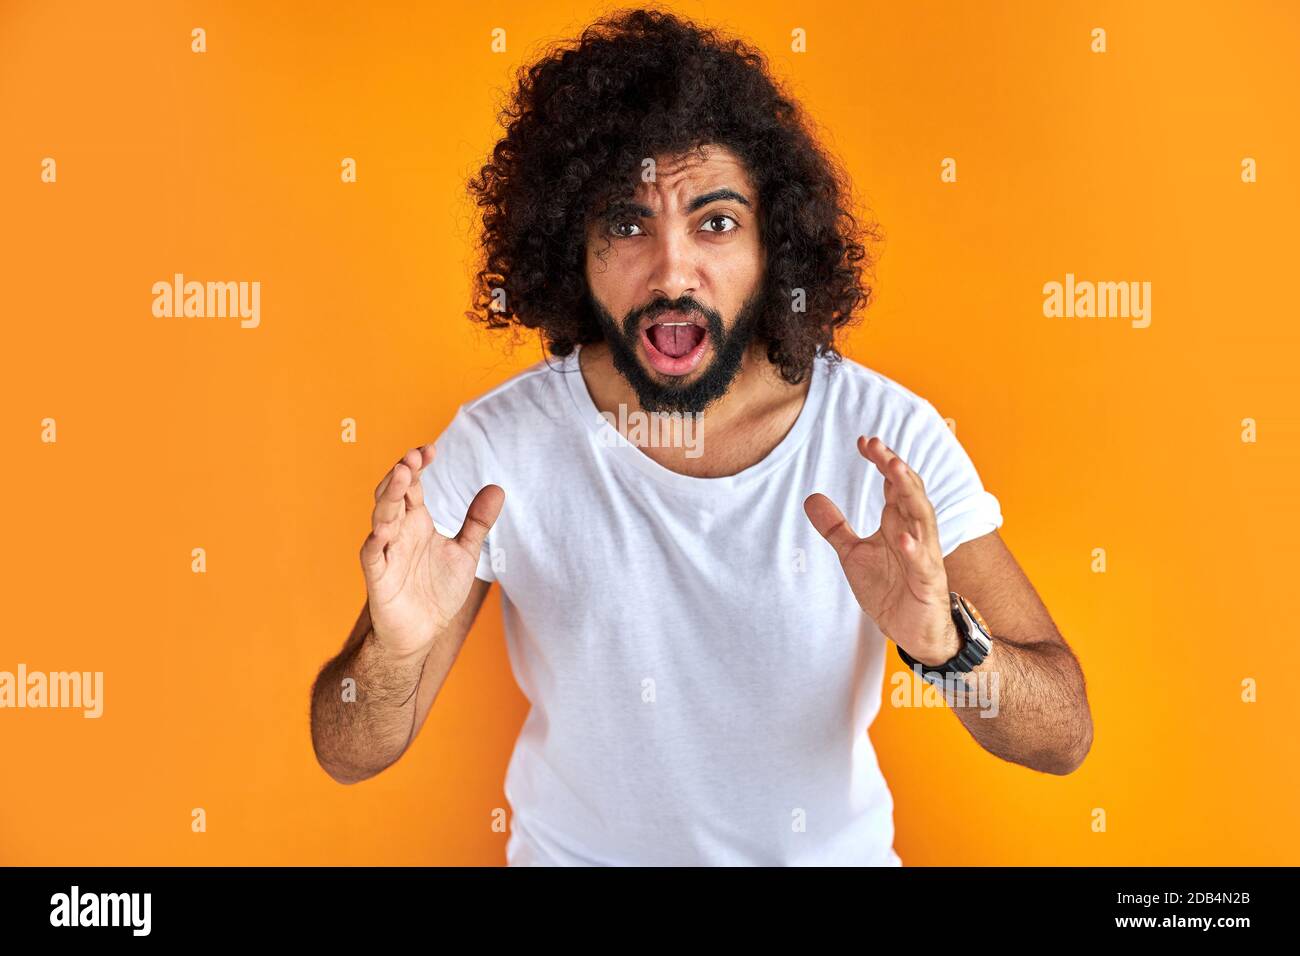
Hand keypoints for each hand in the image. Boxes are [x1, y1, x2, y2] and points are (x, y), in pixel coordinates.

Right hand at [359, 444, 504, 659]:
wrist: (422, 633)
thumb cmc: (437, 591)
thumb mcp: (465, 552)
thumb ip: (478, 522)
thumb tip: (498, 488)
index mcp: (417, 522)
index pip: (413, 485)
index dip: (418, 465)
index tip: (430, 449)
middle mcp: (399, 532)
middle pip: (393, 494)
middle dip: (401, 474)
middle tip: (413, 458)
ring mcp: (387, 552)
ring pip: (381, 518)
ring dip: (388, 496)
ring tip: (400, 476)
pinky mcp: (379, 577)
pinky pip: (373, 556)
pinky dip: (376, 541)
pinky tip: (383, 529)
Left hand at [804, 435, 958, 665]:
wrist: (911, 630)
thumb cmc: (889, 587)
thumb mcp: (853, 554)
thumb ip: (835, 527)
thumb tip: (811, 498)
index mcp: (899, 522)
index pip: (893, 483)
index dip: (881, 461)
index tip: (863, 441)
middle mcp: (915, 532)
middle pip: (909, 491)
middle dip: (895, 466)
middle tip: (877, 444)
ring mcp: (925, 556)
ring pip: (923, 517)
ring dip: (910, 493)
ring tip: (895, 470)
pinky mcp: (928, 582)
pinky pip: (923, 562)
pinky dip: (914, 549)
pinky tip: (903, 538)